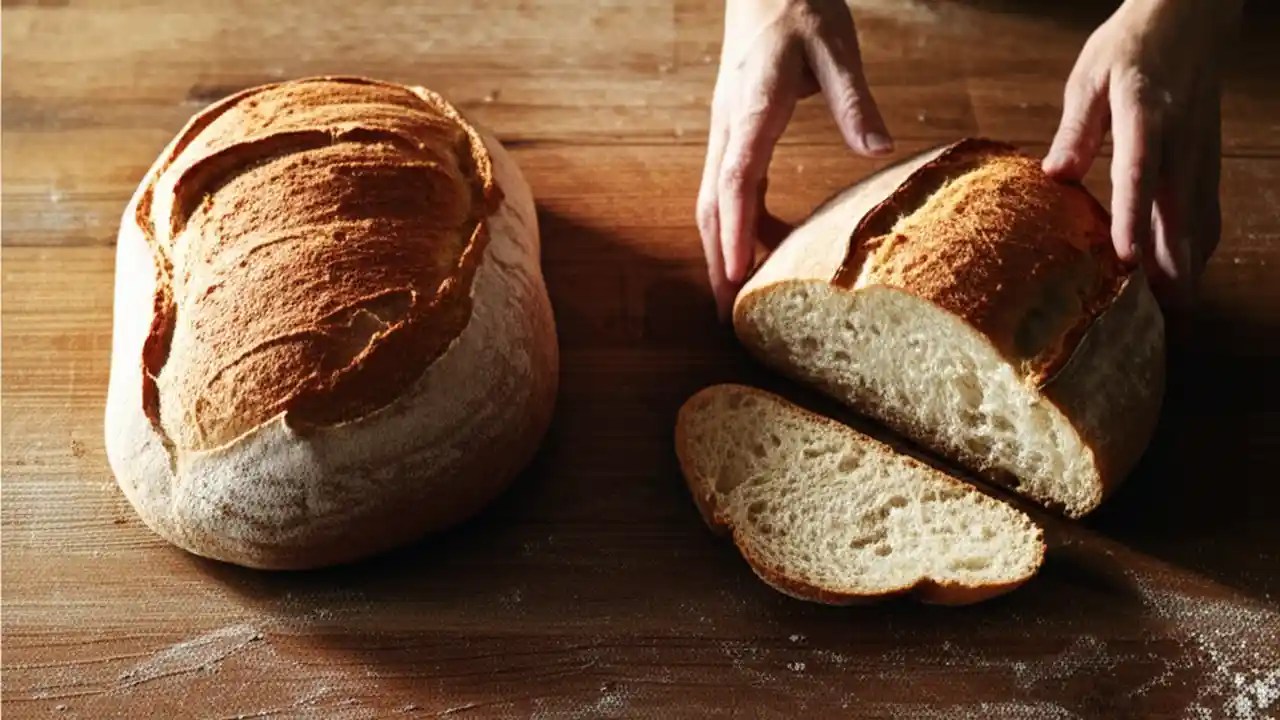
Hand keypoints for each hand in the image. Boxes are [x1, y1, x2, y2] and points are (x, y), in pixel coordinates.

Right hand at [698, 0, 892, 318]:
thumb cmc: (801, 6)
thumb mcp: (836, 46)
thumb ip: (853, 98)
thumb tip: (878, 147)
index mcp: (752, 108)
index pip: (737, 180)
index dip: (737, 232)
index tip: (739, 277)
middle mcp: (729, 126)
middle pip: (713, 205)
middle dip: (718, 261)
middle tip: (728, 315)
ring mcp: (727, 130)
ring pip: (715, 201)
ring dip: (723, 249)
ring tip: (738, 297)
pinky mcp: (736, 131)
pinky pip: (732, 187)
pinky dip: (742, 224)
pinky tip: (769, 245)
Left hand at [1043, 0, 1240, 309]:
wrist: (1189, 21)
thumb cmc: (1130, 49)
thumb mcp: (1091, 77)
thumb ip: (1076, 128)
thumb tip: (1055, 176)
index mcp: (1147, 116)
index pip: (1140, 174)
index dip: (1133, 220)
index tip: (1126, 260)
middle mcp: (1182, 140)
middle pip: (1179, 211)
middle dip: (1173, 266)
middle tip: (1163, 316)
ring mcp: (1201, 153)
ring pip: (1200, 218)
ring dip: (1190, 266)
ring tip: (1177, 314)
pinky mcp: (1207, 160)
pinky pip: (1207, 211)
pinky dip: (1199, 248)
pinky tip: (1186, 278)